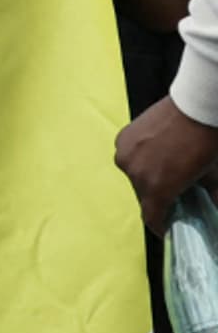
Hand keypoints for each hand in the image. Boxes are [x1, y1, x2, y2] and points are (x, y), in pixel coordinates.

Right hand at [116, 99, 217, 228]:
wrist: (196, 106)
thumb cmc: (207, 141)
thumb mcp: (214, 173)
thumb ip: (211, 194)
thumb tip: (213, 205)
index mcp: (157, 188)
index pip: (151, 218)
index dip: (159, 225)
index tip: (166, 226)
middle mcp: (134, 174)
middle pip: (143, 195)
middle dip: (158, 196)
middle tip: (174, 189)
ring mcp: (126, 154)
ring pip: (135, 175)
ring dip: (148, 175)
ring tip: (165, 165)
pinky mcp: (123, 138)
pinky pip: (130, 156)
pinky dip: (141, 157)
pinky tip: (157, 150)